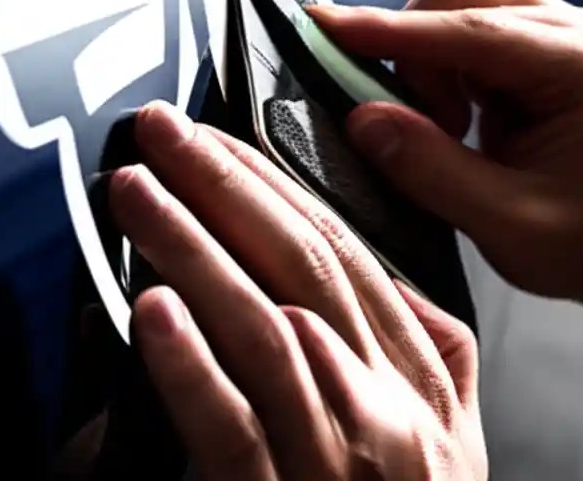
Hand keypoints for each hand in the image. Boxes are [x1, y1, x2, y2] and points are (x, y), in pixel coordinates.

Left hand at [108, 101, 486, 479]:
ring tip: (135, 193)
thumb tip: (374, 274)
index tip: (223, 138)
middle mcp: (387, 411)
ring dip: (189, 248)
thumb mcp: (447, 442)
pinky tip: (150, 307)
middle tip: (163, 133)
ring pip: (259, 328)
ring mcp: (337, 460)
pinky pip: (229, 424)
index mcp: (424, 384)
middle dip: (226, 188)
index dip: (280, 187)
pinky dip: (187, 362)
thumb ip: (427, 356)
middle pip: (301, 270)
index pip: (346, 256)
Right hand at [308, 0, 582, 306]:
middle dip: (417, 50)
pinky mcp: (535, 39)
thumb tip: (361, 118)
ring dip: (427, 61)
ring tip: (450, 130)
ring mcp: (558, 28)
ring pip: (455, 0)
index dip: (392, 30)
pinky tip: (459, 120)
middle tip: (427, 126)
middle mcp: (578, 30)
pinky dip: (438, 67)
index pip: (472, 29)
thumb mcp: (507, 227)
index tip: (324, 28)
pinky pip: (459, 23)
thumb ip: (432, 171)